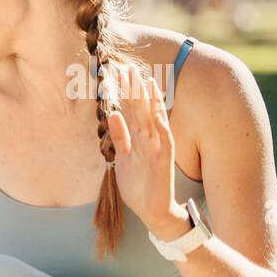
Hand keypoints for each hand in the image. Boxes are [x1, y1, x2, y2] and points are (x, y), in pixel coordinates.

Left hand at [105, 63, 187, 236]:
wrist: (153, 210)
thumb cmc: (138, 185)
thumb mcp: (123, 157)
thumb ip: (119, 136)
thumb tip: (112, 113)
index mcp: (138, 137)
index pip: (130, 109)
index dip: (123, 92)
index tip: (114, 72)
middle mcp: (149, 138)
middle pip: (141, 108)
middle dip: (134, 88)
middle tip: (126, 66)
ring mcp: (158, 147)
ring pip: (152, 118)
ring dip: (148, 100)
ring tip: (143, 80)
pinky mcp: (164, 160)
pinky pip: (162, 140)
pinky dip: (158, 128)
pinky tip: (154, 115)